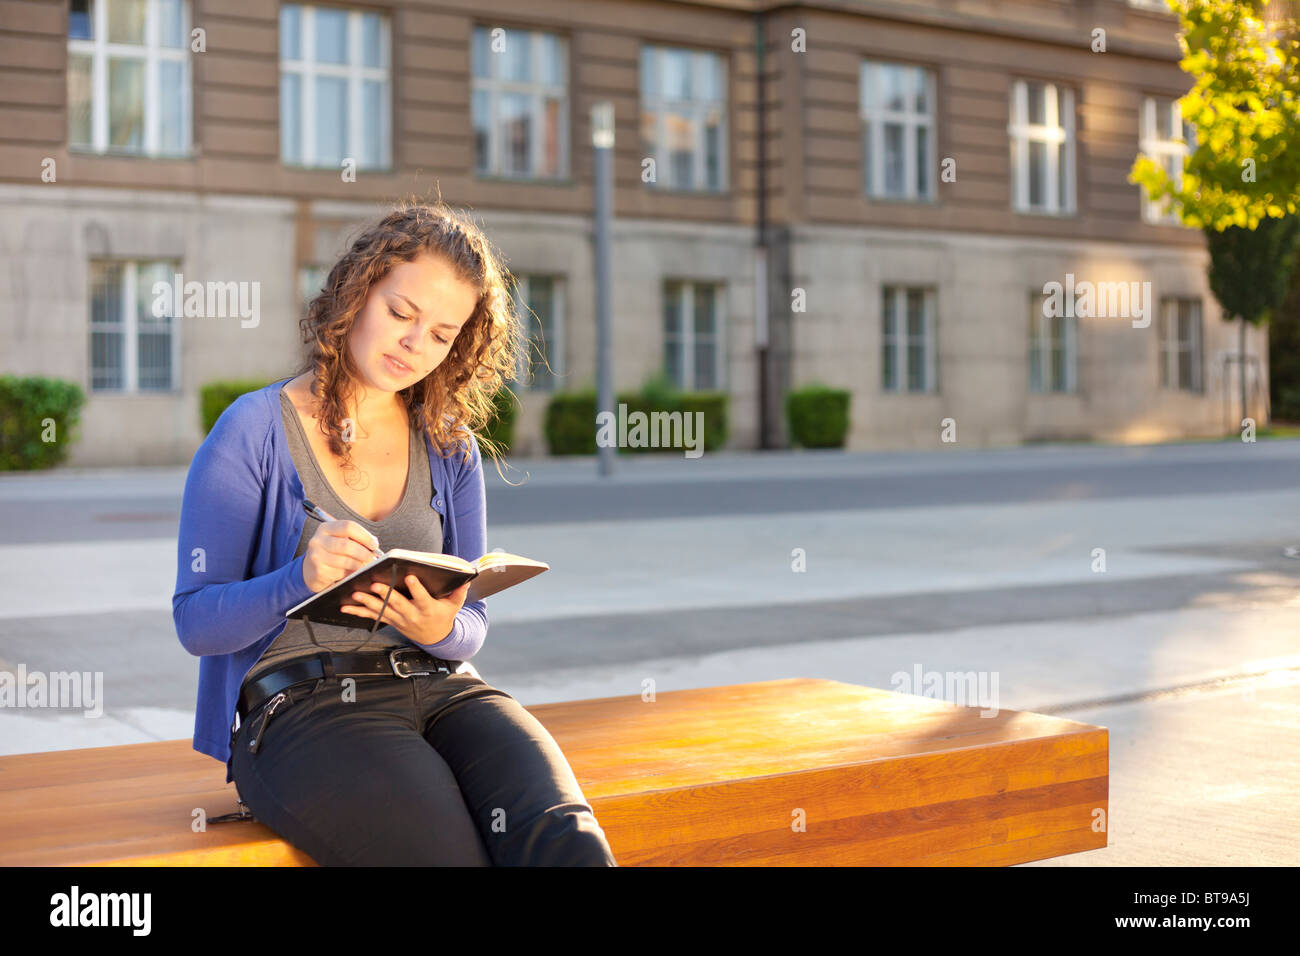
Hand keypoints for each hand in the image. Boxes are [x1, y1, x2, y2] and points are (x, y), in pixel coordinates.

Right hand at [302, 519, 379, 592]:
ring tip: (365, 565)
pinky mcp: (318, 571)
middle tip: (372, 557)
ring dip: (359, 564)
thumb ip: (354, 540)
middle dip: (364, 552)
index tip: (374, 544)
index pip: (348, 526)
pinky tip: (353, 572)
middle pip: (347, 545)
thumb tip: (373, 545)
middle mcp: (318, 540)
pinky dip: (350, 573)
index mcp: (325, 528)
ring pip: (345, 560)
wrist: (310, 570)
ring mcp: (316, 556)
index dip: (364, 535)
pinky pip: (341, 572)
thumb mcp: (338, 541)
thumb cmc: (330, 553)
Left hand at [341, 576, 471, 645]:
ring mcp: (399, 619)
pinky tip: (347, 607)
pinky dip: (359, 611)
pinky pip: (373, 616)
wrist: (435, 638)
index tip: (411, 577)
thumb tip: (467, 578)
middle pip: (397, 604)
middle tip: (375, 585)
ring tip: (356, 594)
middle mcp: (412, 615)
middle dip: (385, 594)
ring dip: (367, 602)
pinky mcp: (390, 620)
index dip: (417, 589)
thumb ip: (459, 592)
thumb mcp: (454, 606)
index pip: (422, 598)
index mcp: (428, 609)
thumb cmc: (443, 616)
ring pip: (382, 610)